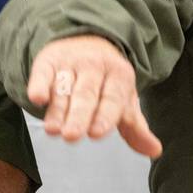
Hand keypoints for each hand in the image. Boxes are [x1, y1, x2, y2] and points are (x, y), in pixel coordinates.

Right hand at [27, 34, 161, 156]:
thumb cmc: (107, 81)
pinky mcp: (48, 60)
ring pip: (63, 88)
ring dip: (58, 109)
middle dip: (79, 115)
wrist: (88, 40)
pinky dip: (38, 84)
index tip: (96, 133)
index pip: (113, 98)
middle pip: (87, 94)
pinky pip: (43, 73)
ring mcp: (70, 63)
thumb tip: (154, 151)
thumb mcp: (125, 100)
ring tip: (54, 130)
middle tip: (72, 136)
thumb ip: (135, 127)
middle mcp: (95, 67)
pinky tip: (37, 98)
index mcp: (119, 75)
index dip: (105, 116)